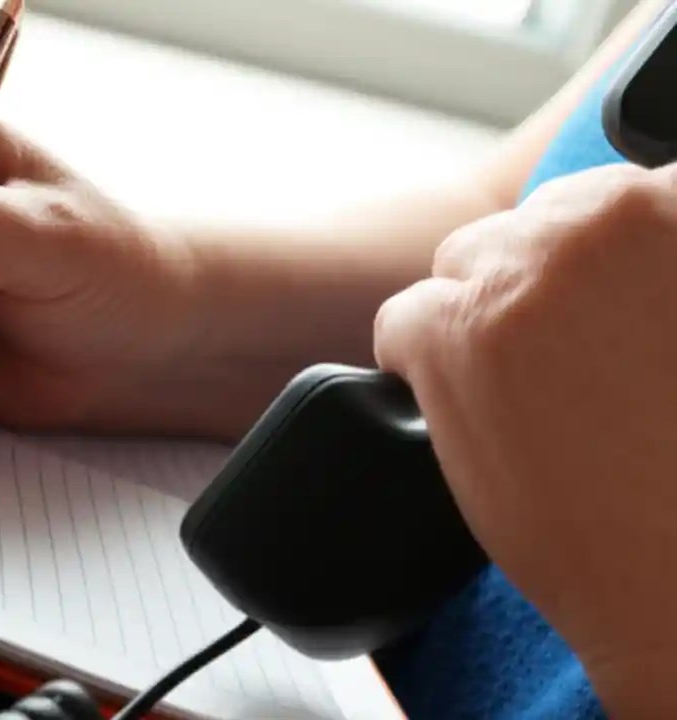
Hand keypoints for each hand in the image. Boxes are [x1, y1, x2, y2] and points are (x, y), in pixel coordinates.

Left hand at [375, 163, 676, 716]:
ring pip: (470, 258)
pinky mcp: (451, 333)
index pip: (634, 189)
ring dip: (484, 314)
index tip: (617, 303)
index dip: (618, 255)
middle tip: (574, 357)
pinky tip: (457, 405)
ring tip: (526, 391)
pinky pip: (406, 318)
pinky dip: (419, 361)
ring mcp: (523, 272)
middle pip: (547, 216)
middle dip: (550, 277)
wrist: (674, 580)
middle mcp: (607, 219)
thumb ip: (660, 275)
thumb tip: (631, 281)